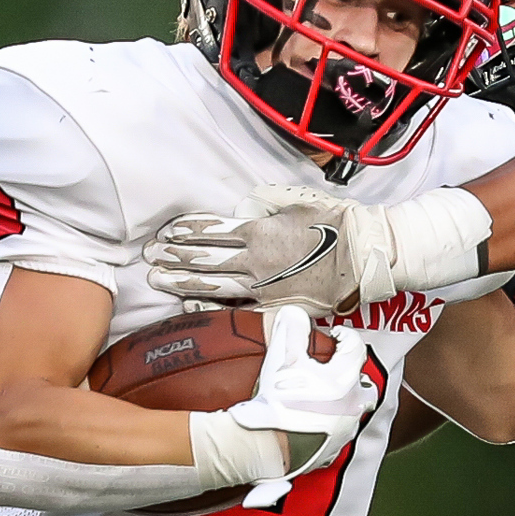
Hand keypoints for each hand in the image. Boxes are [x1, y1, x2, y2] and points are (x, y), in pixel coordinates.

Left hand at [146, 198, 394, 315]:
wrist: (366, 255)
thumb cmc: (336, 223)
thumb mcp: (297, 202)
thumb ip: (265, 204)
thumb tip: (245, 208)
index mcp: (258, 232)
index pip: (209, 232)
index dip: (183, 232)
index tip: (164, 233)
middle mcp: (254, 261)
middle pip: (202, 259)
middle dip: (172, 257)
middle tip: (149, 257)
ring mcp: (263, 288)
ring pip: (211, 286)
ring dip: (181, 282)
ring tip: (157, 279)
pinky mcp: (276, 309)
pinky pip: (236, 313)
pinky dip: (210, 310)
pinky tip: (190, 308)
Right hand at [187, 306, 377, 507]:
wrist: (266, 444)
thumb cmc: (277, 401)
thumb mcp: (282, 358)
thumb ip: (291, 328)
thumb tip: (295, 313)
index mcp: (346, 380)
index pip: (356, 347)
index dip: (345, 335)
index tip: (333, 334)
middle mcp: (353, 406)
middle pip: (363, 382)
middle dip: (352, 371)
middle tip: (333, 366)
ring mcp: (345, 430)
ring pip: (354, 409)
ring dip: (343, 398)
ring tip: (324, 393)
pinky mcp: (333, 449)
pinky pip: (339, 432)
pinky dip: (332, 422)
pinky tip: (316, 419)